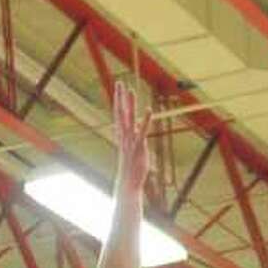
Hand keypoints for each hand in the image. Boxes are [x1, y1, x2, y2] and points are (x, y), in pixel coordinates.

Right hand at [113, 80, 151, 194]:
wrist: (128, 184)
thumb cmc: (131, 168)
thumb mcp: (132, 149)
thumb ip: (134, 135)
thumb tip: (137, 125)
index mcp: (122, 136)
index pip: (119, 115)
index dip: (118, 100)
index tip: (118, 87)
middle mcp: (124, 137)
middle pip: (121, 113)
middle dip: (120, 98)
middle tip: (119, 82)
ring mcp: (130, 142)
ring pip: (129, 119)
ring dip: (130, 105)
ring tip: (130, 90)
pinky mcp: (138, 148)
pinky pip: (142, 132)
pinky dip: (145, 120)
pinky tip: (149, 109)